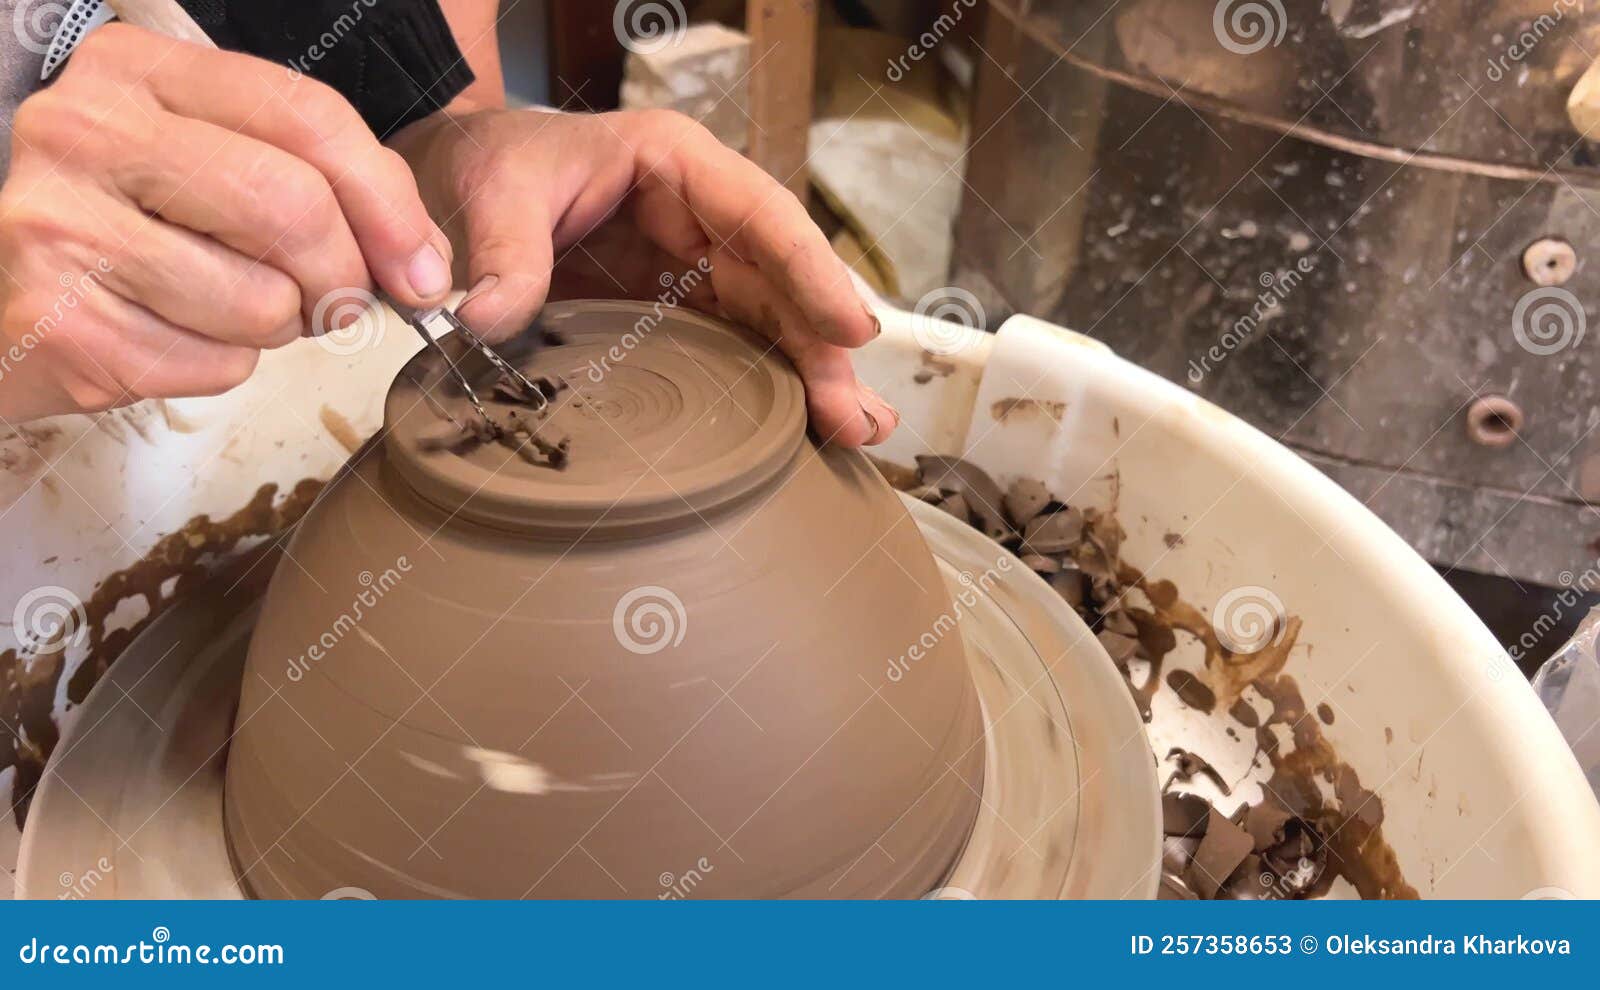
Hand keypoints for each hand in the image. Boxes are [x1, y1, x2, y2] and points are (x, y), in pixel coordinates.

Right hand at [0, 24, 453, 421]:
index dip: (388, 201)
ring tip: (221, 306)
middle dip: (341, 274)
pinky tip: (170, 336)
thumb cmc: (130, 232)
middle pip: (293, 207)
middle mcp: (86, 130)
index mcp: (135, 69)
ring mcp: (62, 223)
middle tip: (332, 301)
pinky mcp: (63, 319)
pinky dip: (221, 365)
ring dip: (277, 326)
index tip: (421, 266)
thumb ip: (324, 185)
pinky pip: (217, 362)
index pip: (307, 115)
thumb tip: (425, 265)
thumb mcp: (215, 168)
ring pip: (262, 300)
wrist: (1, 302)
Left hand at [393, 108, 897, 446]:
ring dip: (813, 376)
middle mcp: (704, 214)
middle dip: (822, 349)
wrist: (462, 179)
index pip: (762, 217)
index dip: (811, 273)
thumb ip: (502, 250)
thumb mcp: (492, 190)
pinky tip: (807, 429)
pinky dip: (772, 386)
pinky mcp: (678, 308)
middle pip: (781, 282)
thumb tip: (488, 320)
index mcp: (677, 164)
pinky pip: (736, 345)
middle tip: (853, 418)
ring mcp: (696, 264)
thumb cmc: (491, 164)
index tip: (850, 330)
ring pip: (772, 319)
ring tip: (854, 433)